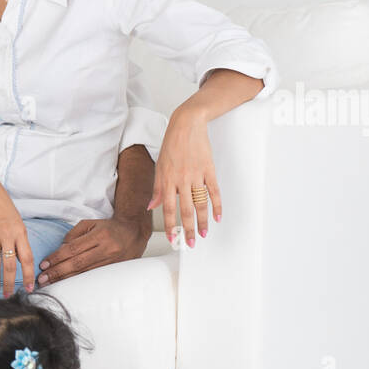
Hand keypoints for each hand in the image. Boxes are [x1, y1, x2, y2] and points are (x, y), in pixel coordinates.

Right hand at [0, 172, 35, 294]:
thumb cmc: (2, 205)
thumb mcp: (17, 221)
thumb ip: (19, 240)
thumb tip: (21, 260)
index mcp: (20, 232)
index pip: (27, 258)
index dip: (29, 275)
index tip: (30, 288)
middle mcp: (8, 234)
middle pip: (10, 264)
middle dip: (11, 283)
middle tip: (10, 295)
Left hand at [37, 215, 150, 286]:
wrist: (133, 232)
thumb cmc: (108, 227)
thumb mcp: (90, 223)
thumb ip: (73, 235)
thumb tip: (59, 250)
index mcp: (99, 235)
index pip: (73, 249)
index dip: (57, 258)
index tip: (43, 265)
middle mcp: (106, 249)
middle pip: (77, 263)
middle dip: (57, 272)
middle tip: (42, 279)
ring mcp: (111, 261)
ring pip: (84, 273)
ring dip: (65, 279)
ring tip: (50, 284)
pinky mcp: (113, 270)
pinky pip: (92, 277)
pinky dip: (77, 282)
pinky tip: (66, 285)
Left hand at [146, 107, 220, 248]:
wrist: (187, 125)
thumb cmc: (172, 145)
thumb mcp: (159, 166)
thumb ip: (157, 188)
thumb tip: (150, 207)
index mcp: (167, 180)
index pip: (167, 209)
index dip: (170, 226)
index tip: (173, 239)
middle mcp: (181, 180)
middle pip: (185, 210)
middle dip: (187, 229)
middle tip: (189, 244)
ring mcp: (196, 175)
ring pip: (200, 204)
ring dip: (202, 221)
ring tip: (203, 234)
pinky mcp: (209, 169)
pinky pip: (214, 191)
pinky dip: (217, 205)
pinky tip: (217, 217)